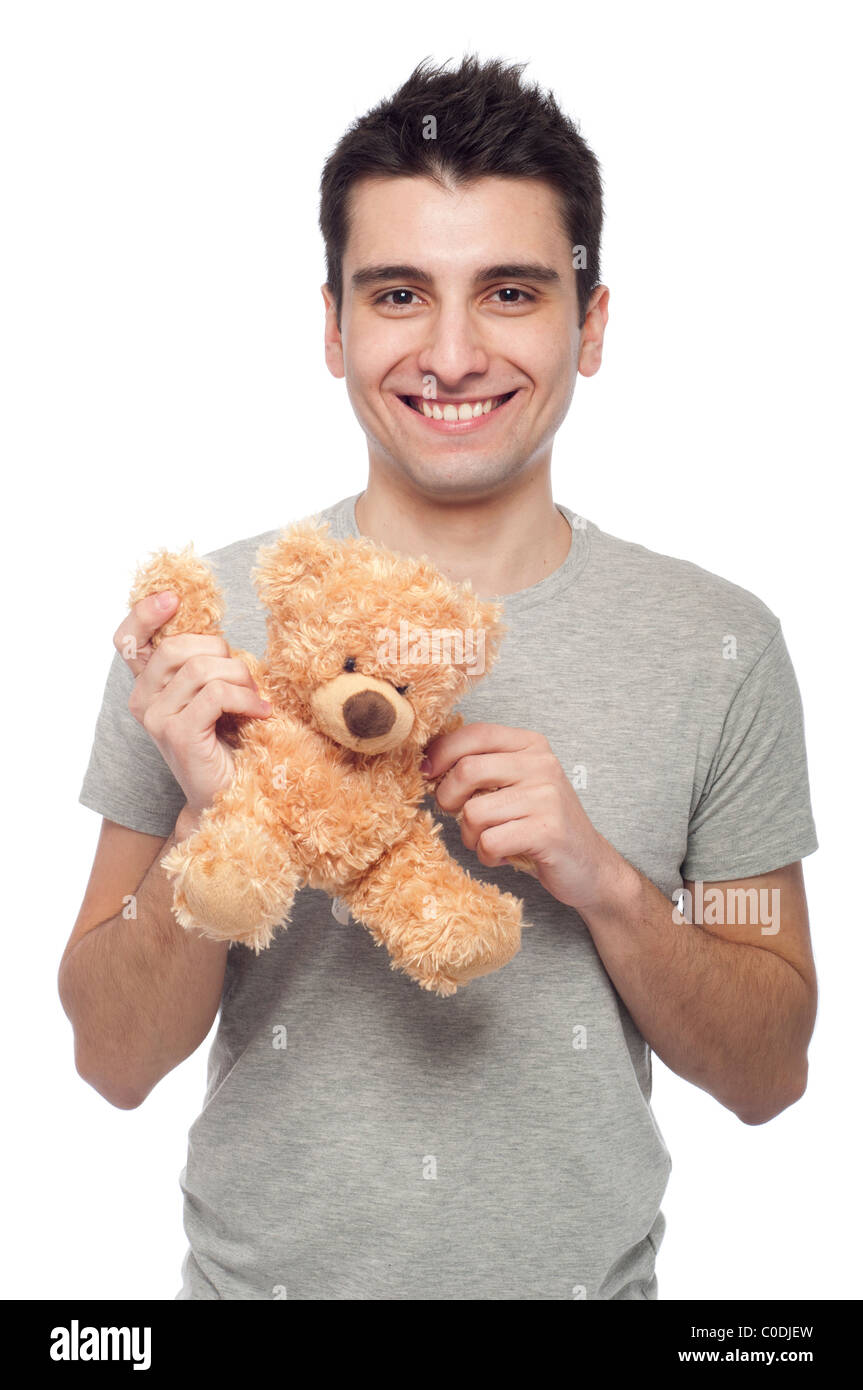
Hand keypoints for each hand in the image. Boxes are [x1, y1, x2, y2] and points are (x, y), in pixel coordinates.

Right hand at [114, 590, 271, 820]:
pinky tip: (260, 712)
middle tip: (246, 678)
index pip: (128, 639)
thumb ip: (203, 663)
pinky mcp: (179, 735)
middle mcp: (143, 700)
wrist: (228, 795)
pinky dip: (246, 699)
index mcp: (147, 685)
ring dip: (241, 678)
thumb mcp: (212, 693)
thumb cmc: (226, 740)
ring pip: (201, 669)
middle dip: (222, 653)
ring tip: (255, 698)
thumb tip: (215, 629)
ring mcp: (157, 719)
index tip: (174, 599)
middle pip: (177, 647)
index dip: (145, 612)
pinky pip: (216, 695)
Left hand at [422, 722, 624, 913]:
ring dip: (470, 836)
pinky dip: (487, 854)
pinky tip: (502, 854)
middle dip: (448, 798)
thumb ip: (482, 766)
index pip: (475, 733)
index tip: (428, 773)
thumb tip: (428, 762)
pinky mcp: (547, 831)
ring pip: (473, 812)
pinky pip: (489, 841)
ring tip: (489, 840)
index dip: (441, 752)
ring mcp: (547, 797)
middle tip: (457, 814)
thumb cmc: (540, 824)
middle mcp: (541, 765)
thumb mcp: (515, 784)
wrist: (588, 865)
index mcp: (531, 745)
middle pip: (466, 770)